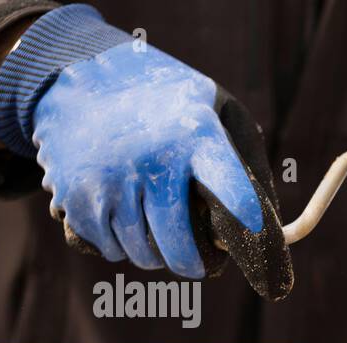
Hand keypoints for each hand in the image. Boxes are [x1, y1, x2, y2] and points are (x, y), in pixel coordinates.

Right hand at [0, 7, 290, 298]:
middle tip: (197, 265)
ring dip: (152, 254)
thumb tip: (272, 227)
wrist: (81, 71)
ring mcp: (109, 177)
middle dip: (191, 264)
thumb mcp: (217, 112)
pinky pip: (107, 247)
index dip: (250, 231)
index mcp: (198, 136)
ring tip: (154, 229)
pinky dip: (118, 245)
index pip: (233, 195)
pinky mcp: (74, 192)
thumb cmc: (169, 104)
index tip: (268, 266)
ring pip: (141, 252)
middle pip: (178, 244)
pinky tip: (123, 219)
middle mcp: (153, 158)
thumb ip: (246, 164)